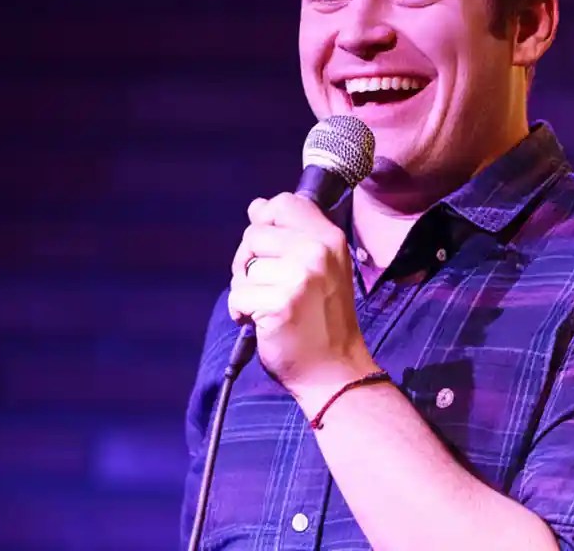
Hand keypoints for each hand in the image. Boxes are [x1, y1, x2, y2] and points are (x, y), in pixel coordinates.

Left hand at [228, 192, 378, 411]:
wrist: (335, 369)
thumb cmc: (323, 319)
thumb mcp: (320, 267)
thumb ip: (290, 234)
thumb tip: (256, 206)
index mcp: (330, 238)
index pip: (284, 202)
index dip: (266, 220)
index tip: (268, 248)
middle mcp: (316, 252)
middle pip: (254, 234)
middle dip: (249, 261)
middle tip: (268, 285)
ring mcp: (299, 277)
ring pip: (243, 268)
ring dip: (247, 290)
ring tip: (269, 306)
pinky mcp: (279, 304)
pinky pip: (238, 295)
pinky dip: (242, 312)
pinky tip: (261, 322)